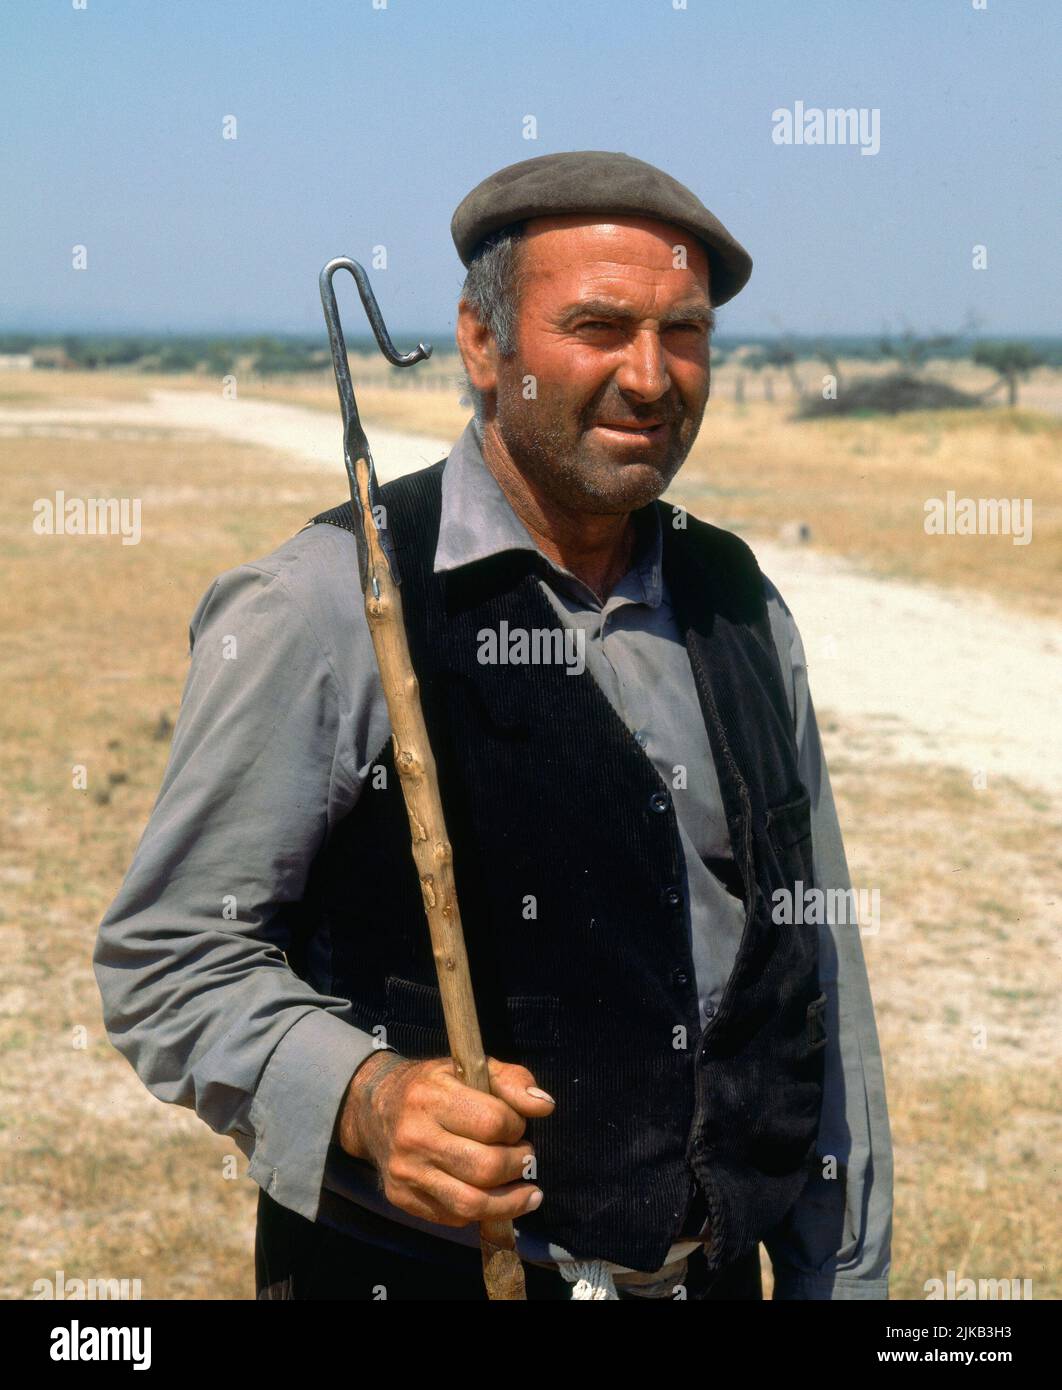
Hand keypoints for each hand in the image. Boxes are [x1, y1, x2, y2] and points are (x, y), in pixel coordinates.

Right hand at [337, 1050, 553, 1227]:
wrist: (374, 1107)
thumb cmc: (434, 1086)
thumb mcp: (470, 1067)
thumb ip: (512, 1080)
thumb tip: (545, 1105)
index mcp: (430, 1097)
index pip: (492, 1122)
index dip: (516, 1126)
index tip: (517, 1125)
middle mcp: (413, 1137)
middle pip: (486, 1167)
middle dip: (519, 1165)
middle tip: (526, 1157)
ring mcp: (405, 1172)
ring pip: (472, 1204)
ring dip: (511, 1202)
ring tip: (528, 1193)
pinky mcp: (401, 1198)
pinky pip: (454, 1217)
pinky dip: (482, 1212)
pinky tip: (494, 1198)